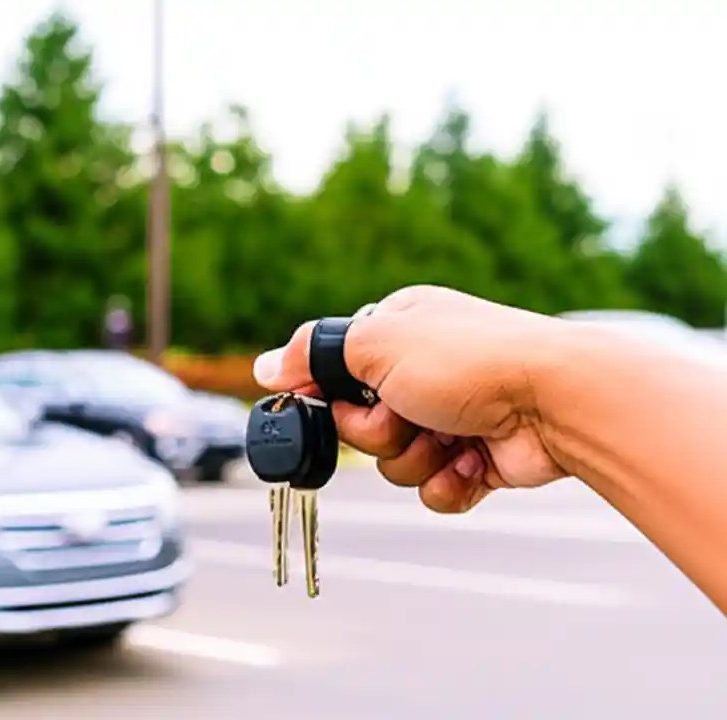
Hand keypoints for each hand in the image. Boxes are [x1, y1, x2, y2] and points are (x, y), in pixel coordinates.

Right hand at [252, 285, 569, 512]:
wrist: (558, 401)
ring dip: (414, 459)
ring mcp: (452, 417)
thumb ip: (314, 354)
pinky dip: (447, 484)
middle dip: (376, 432)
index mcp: (399, 331)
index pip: (335, 370)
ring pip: (394, 462)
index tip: (326, 405)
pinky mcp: (477, 460)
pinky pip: (434, 489)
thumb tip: (264, 368)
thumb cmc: (470, 360)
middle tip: (405, 414)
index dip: (328, 395)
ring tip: (449, 439)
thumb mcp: (376, 342)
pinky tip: (470, 465)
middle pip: (359, 424)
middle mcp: (423, 372)